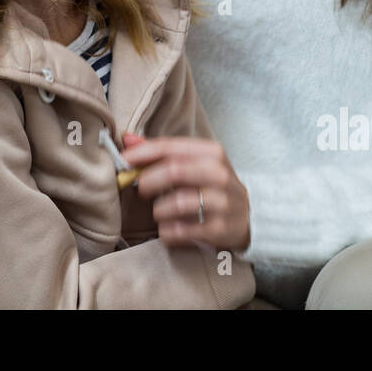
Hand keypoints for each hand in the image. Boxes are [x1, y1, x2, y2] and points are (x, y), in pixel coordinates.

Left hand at [121, 132, 250, 252]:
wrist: (248, 218)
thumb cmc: (212, 187)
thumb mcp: (194, 164)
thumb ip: (162, 152)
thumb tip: (127, 139)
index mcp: (212, 152)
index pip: (171, 147)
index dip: (142, 153)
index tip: (123, 161)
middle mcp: (220, 174)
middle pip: (174, 171)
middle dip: (148, 181)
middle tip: (140, 189)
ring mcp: (223, 202)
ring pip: (177, 203)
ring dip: (159, 209)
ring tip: (159, 212)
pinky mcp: (221, 229)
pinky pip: (182, 230)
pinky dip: (168, 231)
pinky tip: (168, 229)